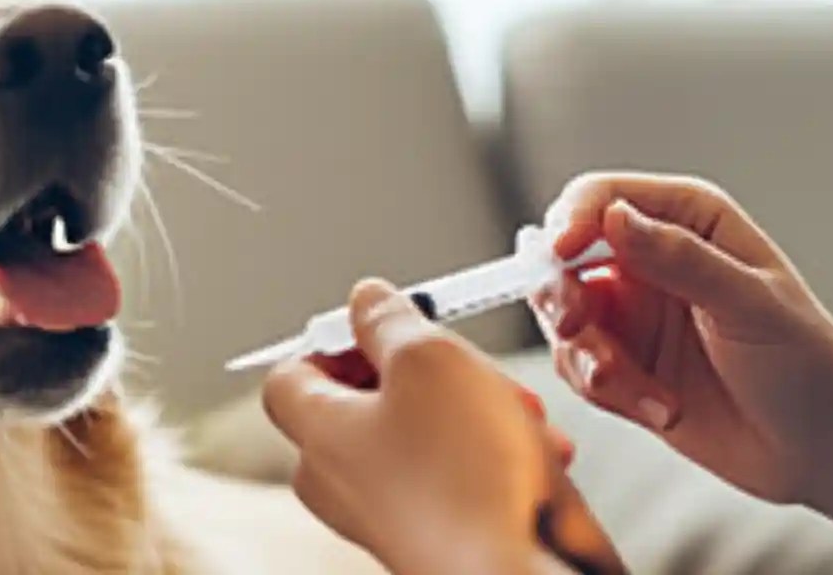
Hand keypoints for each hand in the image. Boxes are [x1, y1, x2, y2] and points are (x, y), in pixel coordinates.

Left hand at [262, 279, 622, 574]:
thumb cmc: (465, 477)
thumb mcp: (427, 358)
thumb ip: (389, 319)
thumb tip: (367, 300)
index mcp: (318, 432)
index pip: (292, 371)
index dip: (337, 339)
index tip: (385, 324)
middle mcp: (343, 478)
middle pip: (370, 396)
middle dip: (432, 372)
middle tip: (469, 364)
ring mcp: (391, 510)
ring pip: (429, 431)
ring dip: (482, 410)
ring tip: (521, 415)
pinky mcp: (440, 532)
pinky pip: (462, 474)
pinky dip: (501, 456)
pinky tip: (541, 455)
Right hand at [533, 172, 832, 539]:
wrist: (819, 450)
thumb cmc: (807, 366)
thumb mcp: (750, 304)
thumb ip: (681, 259)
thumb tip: (615, 217)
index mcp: (686, 221)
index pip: (602, 197)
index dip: (571, 221)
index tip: (562, 255)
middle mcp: (648, 259)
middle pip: (560, 258)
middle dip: (563, 297)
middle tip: (580, 327)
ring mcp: (629, 314)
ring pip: (562, 320)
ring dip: (595, 361)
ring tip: (648, 395)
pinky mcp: (617, 363)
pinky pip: (574, 368)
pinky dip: (607, 393)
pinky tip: (659, 409)